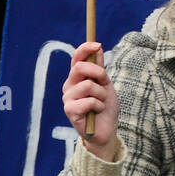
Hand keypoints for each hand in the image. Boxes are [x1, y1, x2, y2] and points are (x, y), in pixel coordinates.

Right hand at [62, 41, 118, 160]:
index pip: (77, 58)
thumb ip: (100, 68)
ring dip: (101, 95)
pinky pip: (89, 101)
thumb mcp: (106, 84)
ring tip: (101, 103)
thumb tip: (97, 47)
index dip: (85, 49)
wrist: (106, 130)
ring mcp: (68, 98)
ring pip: (88, 86)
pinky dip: (99, 106)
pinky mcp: (69, 111)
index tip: (97, 45)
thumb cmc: (105, 107)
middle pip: (79, 68)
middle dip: (97, 72)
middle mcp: (69, 85)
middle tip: (104, 82)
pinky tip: (97, 112)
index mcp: (77, 77)